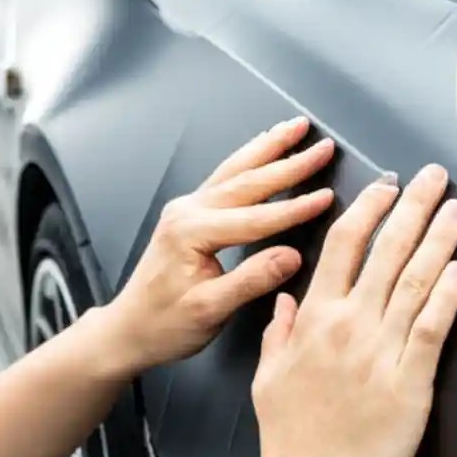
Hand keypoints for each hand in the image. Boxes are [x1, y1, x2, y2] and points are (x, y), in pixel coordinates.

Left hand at [102, 117, 334, 373]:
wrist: (128, 329)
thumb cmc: (164, 325)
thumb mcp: (209, 311)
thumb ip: (251, 281)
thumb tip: (292, 256)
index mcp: (192, 233)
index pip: (256, 218)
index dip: (295, 209)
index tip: (328, 197)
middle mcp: (188, 212)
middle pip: (248, 181)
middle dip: (290, 162)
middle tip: (324, 147)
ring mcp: (187, 209)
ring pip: (235, 169)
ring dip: (269, 146)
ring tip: (297, 126)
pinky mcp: (189, 214)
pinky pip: (226, 177)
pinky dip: (250, 158)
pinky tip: (263, 147)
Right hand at [250, 164, 456, 456]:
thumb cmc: (290, 442)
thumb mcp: (268, 380)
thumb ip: (279, 334)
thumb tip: (286, 300)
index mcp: (314, 320)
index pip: (345, 246)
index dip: (371, 209)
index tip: (388, 186)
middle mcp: (349, 326)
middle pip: (387, 250)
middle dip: (415, 207)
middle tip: (435, 178)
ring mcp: (381, 352)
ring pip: (416, 280)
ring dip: (440, 239)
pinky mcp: (411, 382)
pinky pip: (433, 327)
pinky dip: (448, 294)